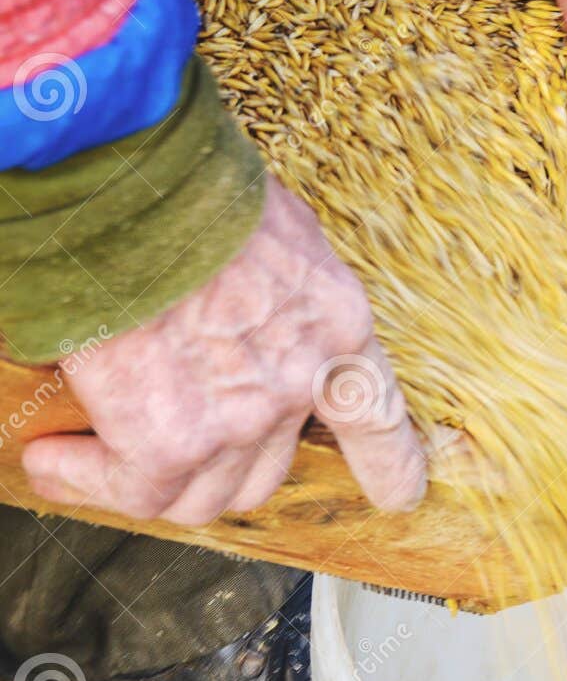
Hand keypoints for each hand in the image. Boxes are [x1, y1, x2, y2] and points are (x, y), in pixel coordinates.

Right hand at [22, 177, 426, 525]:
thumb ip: (278, 290)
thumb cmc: (188, 186)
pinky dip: (88, 479)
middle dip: (217, 468)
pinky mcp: (172, 439)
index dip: (389, 467)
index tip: (398, 496)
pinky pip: (137, 491)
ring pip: (202, 495)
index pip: (376, 417)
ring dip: (148, 481)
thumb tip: (239, 306)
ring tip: (93, 454)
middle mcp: (299, 382)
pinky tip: (55, 458)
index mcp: (338, 327)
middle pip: (268, 471)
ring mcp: (240, 418)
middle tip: (166, 444)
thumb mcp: (277, 231)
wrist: (128, 185)